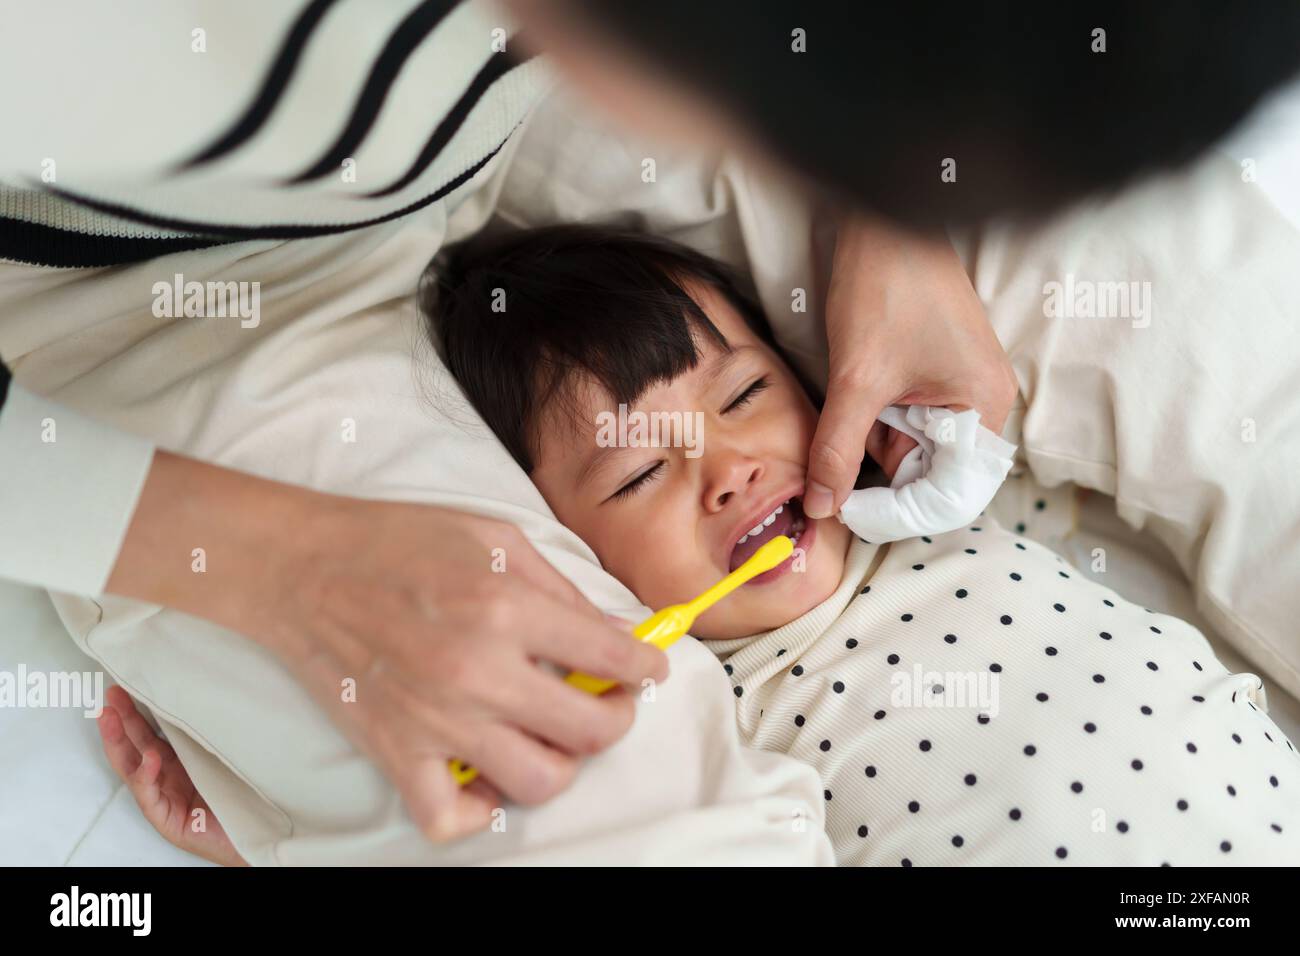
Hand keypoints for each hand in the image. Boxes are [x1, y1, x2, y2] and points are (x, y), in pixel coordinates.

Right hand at [97, 685, 245, 865]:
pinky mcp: (169, 821)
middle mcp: (170, 777)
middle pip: (137, 744)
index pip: (154, 731)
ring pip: (134, 767)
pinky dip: (147, 776)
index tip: (132, 681)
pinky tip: (149, 759)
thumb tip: (219, 689)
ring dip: (119, 741)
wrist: (266, 833)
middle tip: (112, 692)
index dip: (141, 708)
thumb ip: (221, 730)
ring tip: (110, 716)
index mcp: (183, 760)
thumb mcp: (234, 752)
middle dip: (121, 718)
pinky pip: (150, 796)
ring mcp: (166, 798)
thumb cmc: (252, 794)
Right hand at [108, 452, 669, 844]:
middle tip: (608, 701)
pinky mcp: (397, 751)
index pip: (611, 657)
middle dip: (617, 718)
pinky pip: (450, 816)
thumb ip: (562, 588)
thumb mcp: (495, 537)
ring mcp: (437, 720)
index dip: (646, 665)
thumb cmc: (397, 541)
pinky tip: (487, 774)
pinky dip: (478, 810)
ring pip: (539, 781)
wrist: (304, 567)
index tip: (648, 668)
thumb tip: (616, 633)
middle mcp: (478, 671)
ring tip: (551, 735)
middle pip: (590, 731)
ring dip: (562, 763)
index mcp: (506, 607)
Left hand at [804, 213, 1018, 515]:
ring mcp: (958, 391)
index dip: (896, 514)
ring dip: (869, 452)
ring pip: (911, 450)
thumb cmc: (885, 288)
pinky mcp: (932, 376)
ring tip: (832, 436)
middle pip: (929, 477)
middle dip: (880, 484)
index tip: (842, 512)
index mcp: (982, 411)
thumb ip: (837, 448)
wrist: (884, 217)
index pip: (947, 496)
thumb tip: (820, 507)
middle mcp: (981, 407)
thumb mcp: (856, 378)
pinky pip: (903, 421)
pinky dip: (871, 426)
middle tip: (826, 485)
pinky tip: (844, 414)